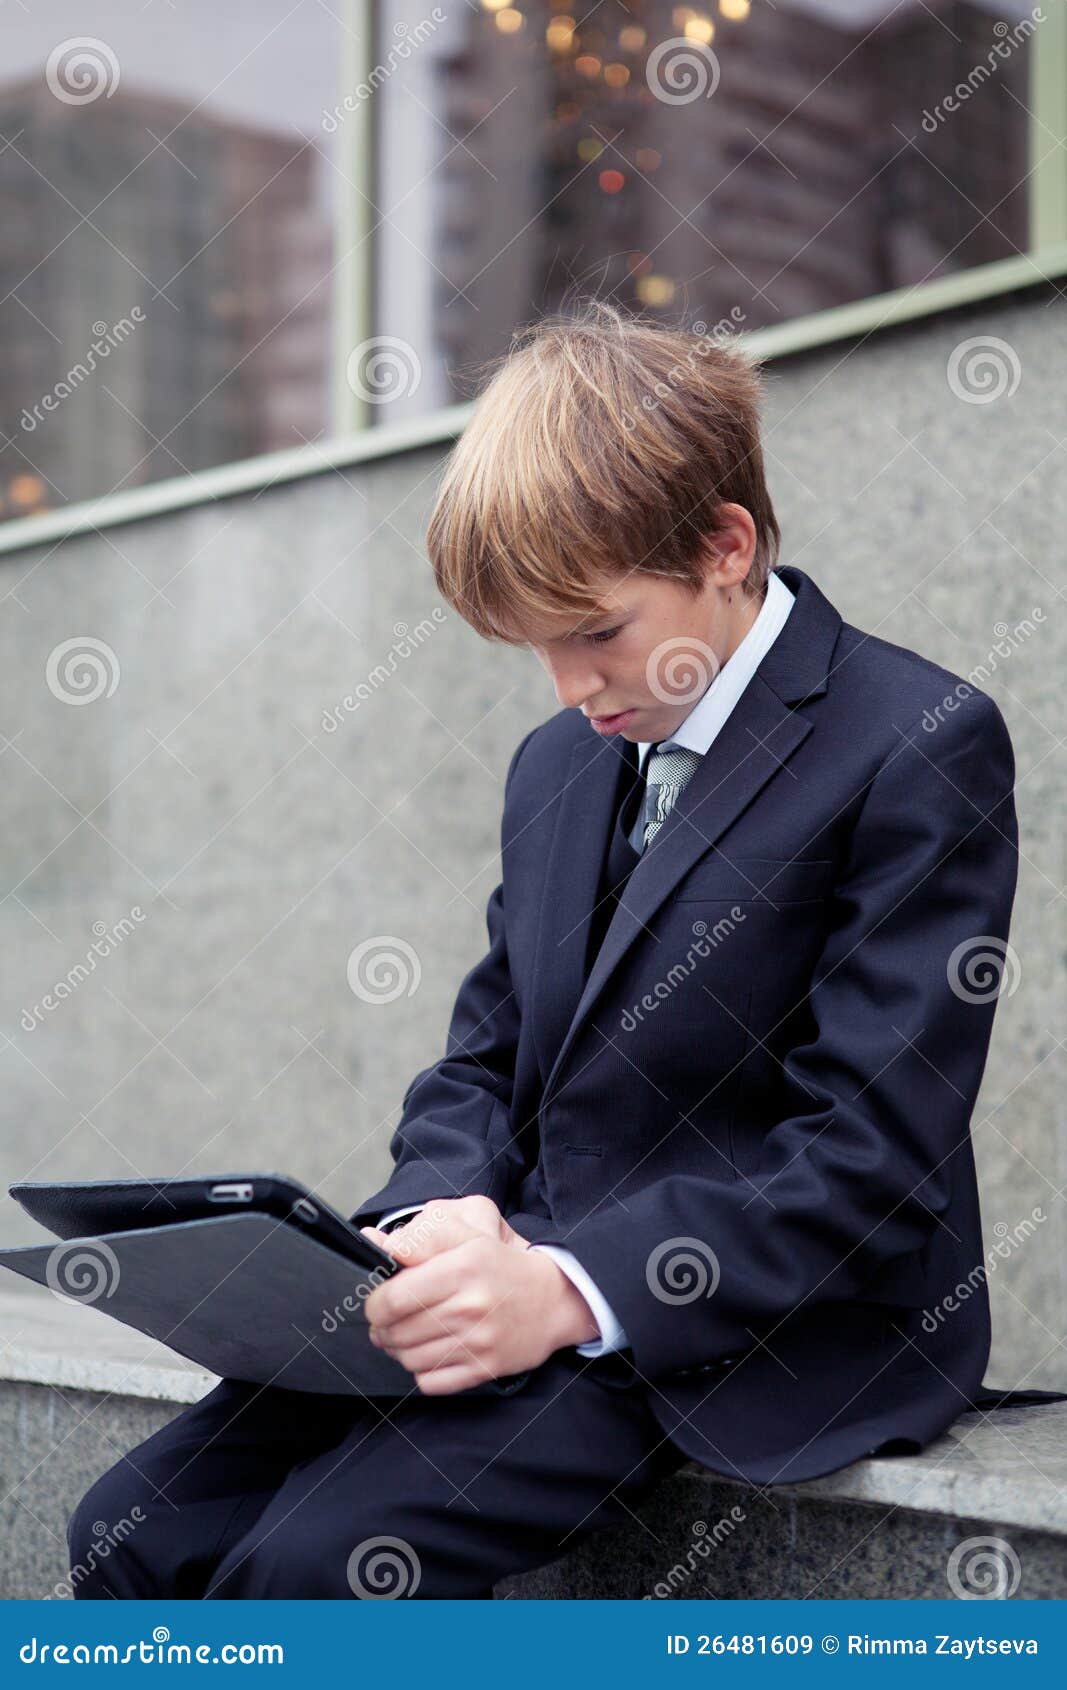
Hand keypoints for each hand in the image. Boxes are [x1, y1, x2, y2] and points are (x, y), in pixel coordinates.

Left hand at [360, 1199, 599, 1393]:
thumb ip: (418, 1239)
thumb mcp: (466, 1237)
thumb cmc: (500, 1266)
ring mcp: (478, 1342)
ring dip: (398, 1350)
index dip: (375, 1303)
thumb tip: (372, 1240)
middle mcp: (470, 1307)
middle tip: (386, 1322)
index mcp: (462, 1268)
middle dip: (382, 1329)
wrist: (551, 1301)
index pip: (395, 1297)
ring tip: (404, 1336)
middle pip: (397, 1332)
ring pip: (409, 1359)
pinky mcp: (484, 1370)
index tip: (376, 1302)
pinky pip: (430, 1382)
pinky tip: (429, 1352)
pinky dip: (421, 1372)